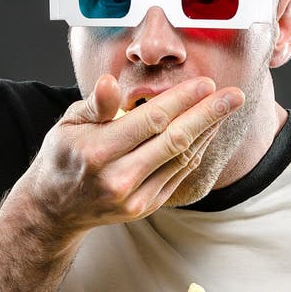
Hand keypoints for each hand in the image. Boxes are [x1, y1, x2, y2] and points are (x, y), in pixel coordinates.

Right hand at [16, 73, 244, 248]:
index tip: (206, 83)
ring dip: (208, 131)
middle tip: (235, 95)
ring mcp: (134, 198)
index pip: (150, 121)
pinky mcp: (146, 207)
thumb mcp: (70, 124)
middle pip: (174, 141)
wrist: (55, 209)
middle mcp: (117, 179)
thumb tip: (109, 82)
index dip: (182, 101)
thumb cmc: (65, 155)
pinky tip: (208, 130)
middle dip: (209, 115)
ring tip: (226, 108)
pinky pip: (179, 174)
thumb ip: (96, 104)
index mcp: (97, 152)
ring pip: (182, 159)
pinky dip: (197, 150)